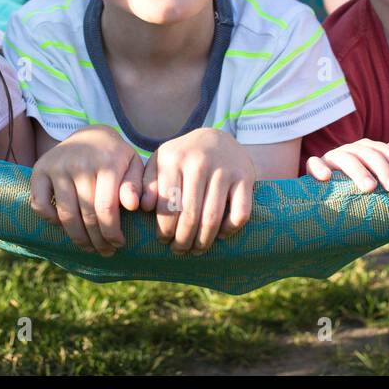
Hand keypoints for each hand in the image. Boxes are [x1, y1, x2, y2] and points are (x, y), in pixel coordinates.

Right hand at [29, 126, 143, 255]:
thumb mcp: (132, 165)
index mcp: (107, 162)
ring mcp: (57, 166)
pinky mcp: (39, 170)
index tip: (119, 244)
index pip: (106, 208)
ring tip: (88, 247)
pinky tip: (63, 225)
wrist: (88, 134)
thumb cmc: (115, 157)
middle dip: (97, 240)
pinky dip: (50, 220)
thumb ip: (136, 185)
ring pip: (65, 215)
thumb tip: (134, 206)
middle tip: (105, 251)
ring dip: (77, 238)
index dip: (112, 232)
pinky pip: (39, 204)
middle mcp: (80, 163)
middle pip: (87, 215)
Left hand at [140, 128, 254, 253]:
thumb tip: (143, 208)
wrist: (217, 138)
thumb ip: (147, 183)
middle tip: (179, 250)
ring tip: (196, 249)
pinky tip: (220, 235)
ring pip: (212, 218)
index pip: (167, 204)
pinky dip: (229, 230)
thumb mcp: (161, 162)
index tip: (163, 240)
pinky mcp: (245, 177)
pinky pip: (239, 214)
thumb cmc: (183, 157)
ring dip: (203, 241)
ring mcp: (224, 170)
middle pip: (189, 215)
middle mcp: (199, 162)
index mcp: (174, 158)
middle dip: (183, 240)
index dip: (164, 228)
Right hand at [304, 128, 388, 191]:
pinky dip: (319, 168)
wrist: (328, 195)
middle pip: (367, 153)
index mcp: (365, 149)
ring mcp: (330, 158)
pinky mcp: (313, 169)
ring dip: (358, 171)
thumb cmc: (357, 182)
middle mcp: (349, 150)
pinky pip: (313, 164)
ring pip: (345, 159)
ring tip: (370, 187)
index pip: (383, 149)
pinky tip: (327, 178)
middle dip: (382, 169)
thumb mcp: (377, 168)